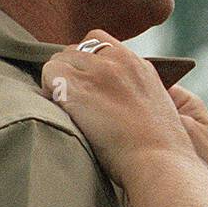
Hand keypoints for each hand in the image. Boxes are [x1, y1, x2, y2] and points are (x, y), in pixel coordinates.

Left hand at [41, 31, 191, 183]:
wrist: (159, 163)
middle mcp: (118, 61)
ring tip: (66, 109)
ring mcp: (97, 72)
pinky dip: (49, 91)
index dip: (87, 62)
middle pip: (76, 49)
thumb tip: (106, 95)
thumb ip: (133, 91)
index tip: (87, 85)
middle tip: (73, 100)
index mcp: (139, 65)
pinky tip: (60, 112)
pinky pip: (49, 74)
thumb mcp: (156, 108)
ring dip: (58, 82)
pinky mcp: (78, 88)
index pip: (101, 43)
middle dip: (70, 71)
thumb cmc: (158, 150)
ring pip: (59, 60)